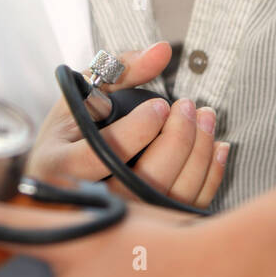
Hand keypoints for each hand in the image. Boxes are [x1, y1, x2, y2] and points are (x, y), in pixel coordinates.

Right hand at [25, 41, 227, 209]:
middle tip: (190, 107)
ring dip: (198, 156)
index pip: (98, 157)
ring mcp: (118, 219)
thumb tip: (162, 50)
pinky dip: (209, 177)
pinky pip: (183, 209)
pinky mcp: (147, 226)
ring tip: (206, 118)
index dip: (136, 132)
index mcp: (58, 165)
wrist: (64, 171)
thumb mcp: (84, 92)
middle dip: (176, 140)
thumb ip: (121, 69)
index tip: (161, 105)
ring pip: (166, 199)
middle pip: (139, 182)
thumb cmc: (71, 128)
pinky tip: (217, 147)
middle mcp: (85, 202)